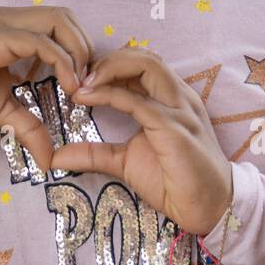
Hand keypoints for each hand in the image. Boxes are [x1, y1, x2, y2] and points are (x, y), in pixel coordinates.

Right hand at [0, 6, 92, 170]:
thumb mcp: (2, 110)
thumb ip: (28, 127)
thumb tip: (49, 159)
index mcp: (14, 29)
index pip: (59, 22)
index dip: (78, 48)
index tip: (82, 83)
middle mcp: (11, 20)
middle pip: (65, 15)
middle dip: (84, 46)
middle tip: (86, 82)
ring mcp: (3, 24)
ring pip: (57, 20)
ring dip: (77, 51)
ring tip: (78, 84)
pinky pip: (40, 41)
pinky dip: (61, 61)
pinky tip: (66, 86)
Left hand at [51, 47, 233, 234]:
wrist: (209, 209)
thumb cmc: (173, 181)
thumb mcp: (124, 162)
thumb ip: (93, 153)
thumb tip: (56, 158)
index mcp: (170, 98)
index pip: (141, 63)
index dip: (108, 65)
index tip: (78, 81)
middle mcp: (178, 96)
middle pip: (145, 55)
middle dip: (107, 60)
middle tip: (77, 77)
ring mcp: (180, 110)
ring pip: (148, 65)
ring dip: (110, 68)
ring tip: (82, 83)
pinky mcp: (175, 128)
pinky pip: (140, 102)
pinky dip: (110, 94)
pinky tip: (87, 99)